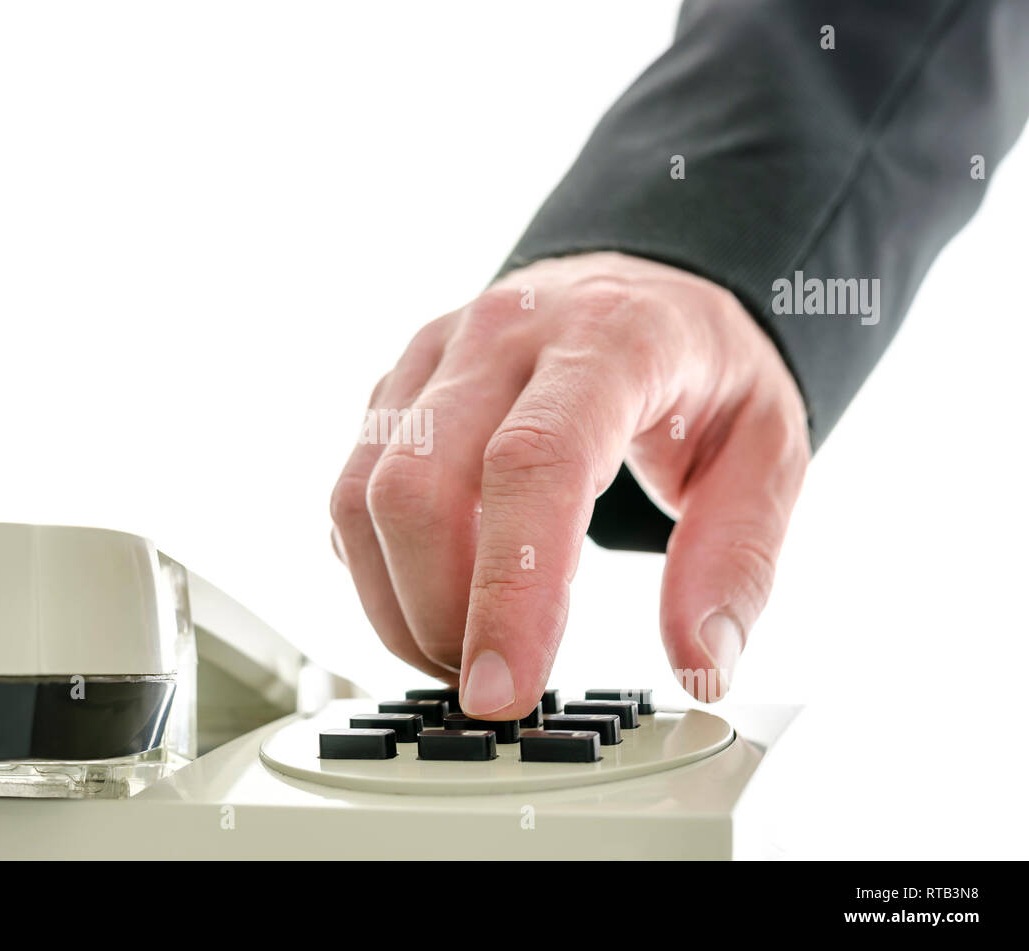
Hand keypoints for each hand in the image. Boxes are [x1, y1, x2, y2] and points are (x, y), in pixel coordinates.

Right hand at [330, 252, 808, 712]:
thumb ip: (735, 559)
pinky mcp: (395, 391)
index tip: (502, 690)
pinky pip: (351, 494)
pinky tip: (436, 594)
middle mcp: (503, 336)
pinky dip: (378, 569)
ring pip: (362, 497)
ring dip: (396, 605)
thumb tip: (700, 666)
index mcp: (609, 341)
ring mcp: (435, 359)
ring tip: (461, 650)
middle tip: (493, 682)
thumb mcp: (767, 452)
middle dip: (438, 617)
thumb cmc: (700, 367)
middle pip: (418, 489)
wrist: (641, 284)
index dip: (508, 590)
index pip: (532, 465)